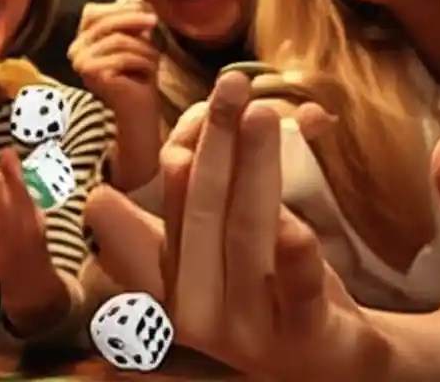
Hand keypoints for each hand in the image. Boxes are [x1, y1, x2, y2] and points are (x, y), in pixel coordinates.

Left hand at [0, 147, 66, 330]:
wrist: (33, 296)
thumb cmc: (34, 256)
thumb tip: (18, 177)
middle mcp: (16, 236)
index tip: (6, 152)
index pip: (23, 194)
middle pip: (6, 206)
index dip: (14, 172)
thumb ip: (27, 205)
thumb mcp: (37, 228)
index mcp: (32, 226)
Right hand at [67, 0, 160, 112]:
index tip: (145, 9)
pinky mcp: (92, 74)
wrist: (139, 110)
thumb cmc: (138, 75)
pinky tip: (150, 70)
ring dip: (143, 47)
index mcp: (82, 39)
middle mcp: (75, 50)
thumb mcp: (136, 40)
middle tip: (155, 22)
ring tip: (155, 58)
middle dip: (134, 20)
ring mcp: (81, 62)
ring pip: (117, 40)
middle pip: (105, 22)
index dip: (119, 8)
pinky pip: (121, 56)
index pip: (93, 12)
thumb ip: (131, 18)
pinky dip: (141, 60)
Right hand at [83, 73, 387, 381]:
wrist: (336, 361)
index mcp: (172, 294)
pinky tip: (295, 227)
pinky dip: (294, 259)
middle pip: (204, 217)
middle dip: (217, 144)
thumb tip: (104, 193)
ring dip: (254, 167)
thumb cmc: (267, 294)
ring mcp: (253, 331)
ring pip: (247, 236)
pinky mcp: (308, 336)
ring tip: (262, 111)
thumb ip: (177, 215)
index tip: (143, 160)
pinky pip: (295, 292)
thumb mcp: (215, 255)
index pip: (146, 236)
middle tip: (232, 84)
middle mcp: (201, 317)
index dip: (141, 199)